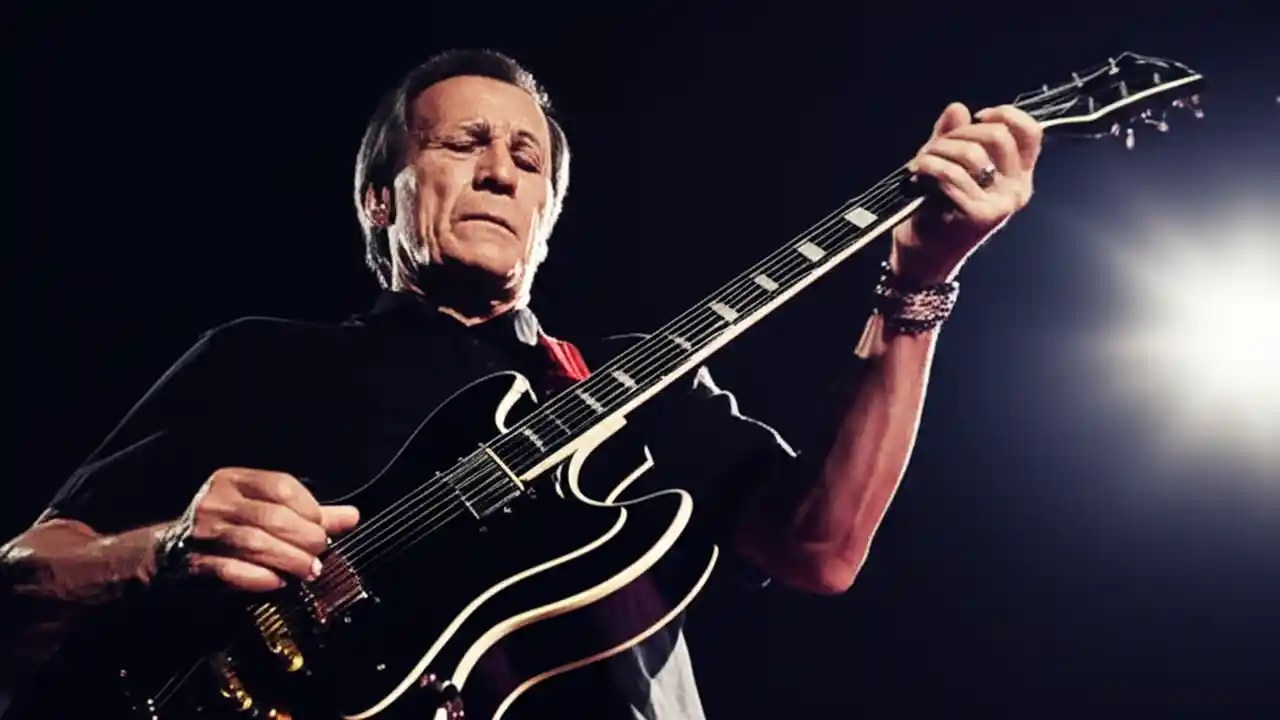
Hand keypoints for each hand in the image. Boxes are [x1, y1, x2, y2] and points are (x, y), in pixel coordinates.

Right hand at [170, 467, 359, 591]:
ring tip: (308, 570)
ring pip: (254, 543)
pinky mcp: (194, 564)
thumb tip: (352, 517)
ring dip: (288, 560)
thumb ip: (309, 515)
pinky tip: (276, 582)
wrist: (167, 555)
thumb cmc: (227, 529)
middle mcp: (216, 502)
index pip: (280, 485)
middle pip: (271, 516)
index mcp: (233, 481)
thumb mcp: (264, 512)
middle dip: (303, 537)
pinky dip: (259, 577)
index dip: (308, 507)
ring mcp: (203, 533)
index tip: (322, 526)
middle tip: (319, 553)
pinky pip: (230, 570)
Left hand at [892, 102, 1042, 284]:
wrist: (923, 257)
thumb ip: (954, 136)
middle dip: (960, 133)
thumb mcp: (948, 166)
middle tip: (937, 145)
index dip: (1005, 114)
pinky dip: (929, 167)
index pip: (1030, 132)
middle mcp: (1016, 190)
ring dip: (938, 150)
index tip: (979, 116)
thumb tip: (958, 108)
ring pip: (971, 153)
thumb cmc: (936, 211)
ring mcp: (1000, 204)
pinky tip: (917, 172)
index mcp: (1018, 176)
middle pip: (997, 136)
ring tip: (921, 161)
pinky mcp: (978, 214)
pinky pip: (952, 175)